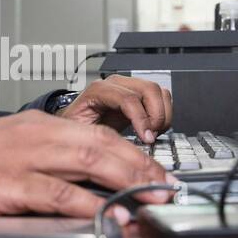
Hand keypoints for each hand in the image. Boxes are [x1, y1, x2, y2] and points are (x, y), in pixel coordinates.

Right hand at [0, 110, 175, 217]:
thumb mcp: (9, 157)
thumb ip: (48, 167)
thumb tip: (90, 190)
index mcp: (35, 126)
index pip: (98, 133)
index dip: (134, 153)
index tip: (157, 173)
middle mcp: (33, 134)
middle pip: (101, 144)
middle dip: (141, 166)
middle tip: (167, 187)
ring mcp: (20, 157)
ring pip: (87, 161)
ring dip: (127, 180)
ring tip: (153, 198)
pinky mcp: (7, 183)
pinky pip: (57, 193)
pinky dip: (89, 205)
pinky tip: (109, 216)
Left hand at [56, 75, 171, 143]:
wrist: (73, 121)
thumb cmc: (74, 128)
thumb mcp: (80, 135)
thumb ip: (97, 139)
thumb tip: (116, 152)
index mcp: (98, 91)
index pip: (129, 99)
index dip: (142, 119)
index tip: (147, 138)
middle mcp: (115, 84)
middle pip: (149, 89)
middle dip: (156, 116)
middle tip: (151, 136)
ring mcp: (128, 86)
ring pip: (158, 91)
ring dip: (162, 115)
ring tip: (153, 133)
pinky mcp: (138, 94)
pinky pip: (161, 96)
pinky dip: (164, 113)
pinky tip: (154, 128)